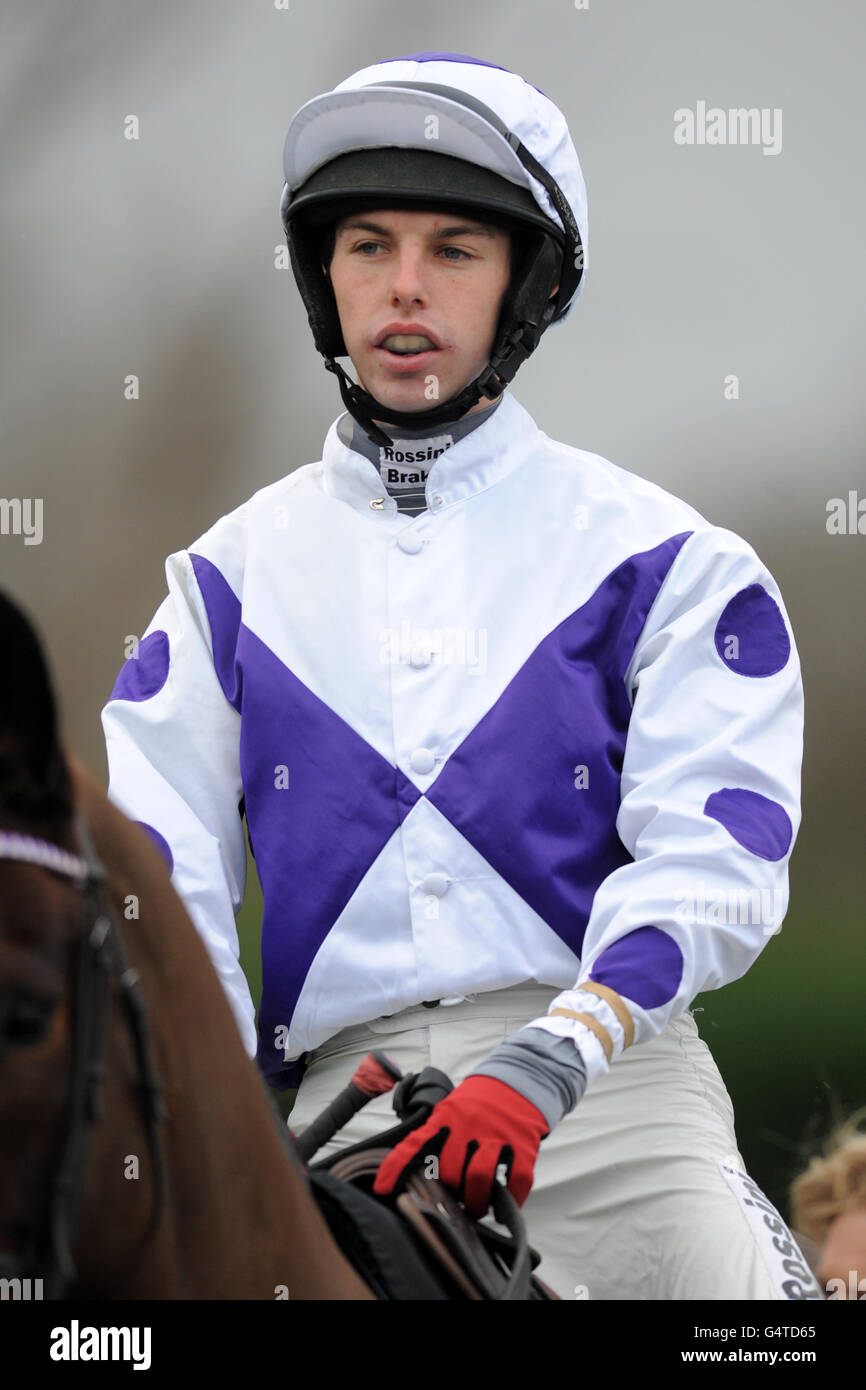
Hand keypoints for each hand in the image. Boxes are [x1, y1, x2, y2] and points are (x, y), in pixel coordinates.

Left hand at [372, 1074, 548, 1217]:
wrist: (517, 1082)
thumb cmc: (477, 1105)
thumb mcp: (450, 1111)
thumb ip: (435, 1138)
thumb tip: (416, 1175)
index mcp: (445, 1119)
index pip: (415, 1144)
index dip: (396, 1167)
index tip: (382, 1189)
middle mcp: (468, 1128)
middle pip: (450, 1174)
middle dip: (451, 1195)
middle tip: (455, 1202)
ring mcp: (497, 1137)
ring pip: (479, 1180)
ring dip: (477, 1204)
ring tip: (476, 1209)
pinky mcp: (522, 1147)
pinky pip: (516, 1182)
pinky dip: (511, 1201)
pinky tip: (503, 1206)